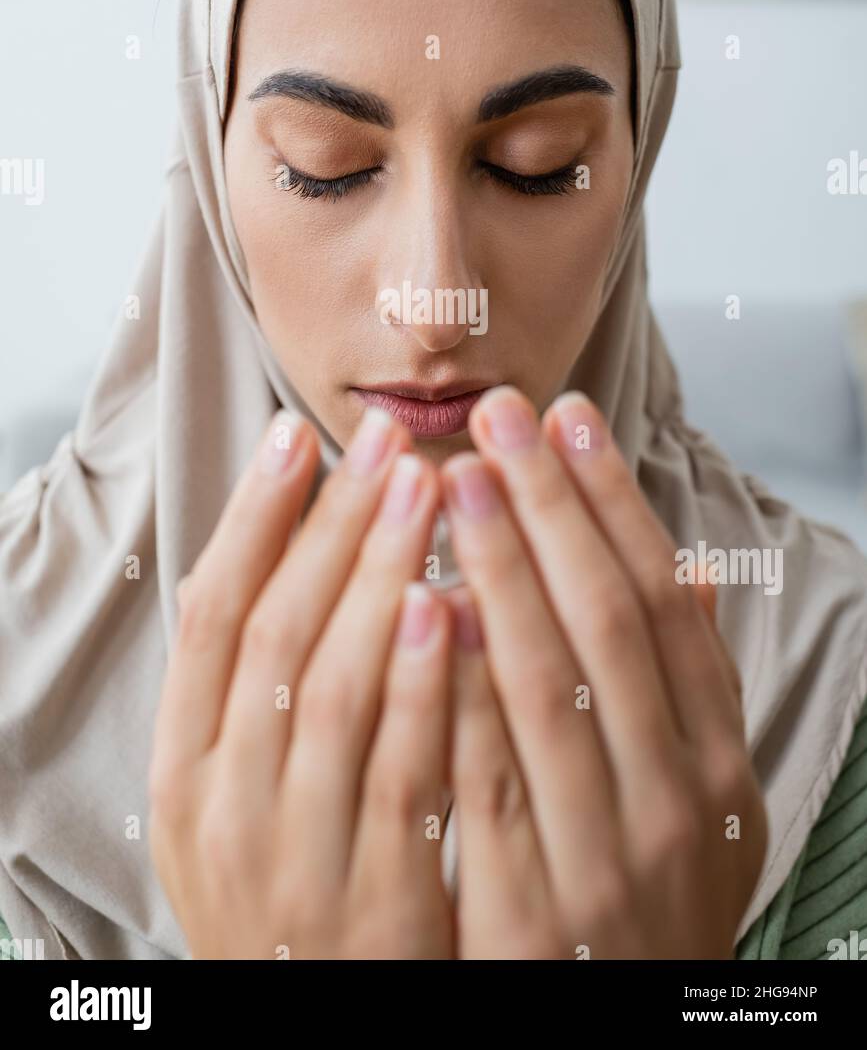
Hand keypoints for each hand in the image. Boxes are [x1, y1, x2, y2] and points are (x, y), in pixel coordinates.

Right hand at [149, 407, 454, 958]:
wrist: (330, 1032)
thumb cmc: (301, 885)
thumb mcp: (249, 794)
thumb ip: (266, 688)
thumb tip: (305, 541)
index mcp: (185, 770)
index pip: (209, 617)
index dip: (253, 520)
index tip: (298, 434)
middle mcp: (222, 809)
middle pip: (273, 635)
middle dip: (332, 525)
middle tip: (388, 437)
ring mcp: (291, 862)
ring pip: (328, 690)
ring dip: (375, 577)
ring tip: (426, 484)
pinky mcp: (372, 909)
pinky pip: (397, 777)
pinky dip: (417, 685)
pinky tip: (446, 603)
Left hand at [441, 385, 766, 959]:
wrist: (620, 1041)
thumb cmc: (648, 902)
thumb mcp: (703, 805)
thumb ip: (693, 694)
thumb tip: (695, 574)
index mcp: (716, 762)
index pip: (662, 603)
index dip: (613, 503)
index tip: (566, 420)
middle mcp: (674, 800)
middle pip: (605, 621)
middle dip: (549, 507)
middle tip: (497, 417)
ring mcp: (606, 856)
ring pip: (547, 682)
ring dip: (498, 570)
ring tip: (453, 477)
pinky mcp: (530, 908)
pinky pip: (482, 775)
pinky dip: (455, 683)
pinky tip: (419, 603)